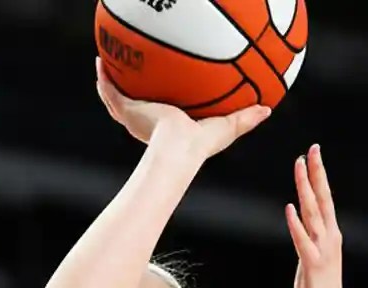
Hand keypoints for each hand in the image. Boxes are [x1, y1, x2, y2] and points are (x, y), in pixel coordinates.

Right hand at [95, 58, 270, 160]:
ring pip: (118, 97)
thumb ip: (245, 118)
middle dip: (135, 91)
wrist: (178, 147)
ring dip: (113, 81)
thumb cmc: (201, 144)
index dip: (163, 102)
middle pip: (138, 104)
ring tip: (108, 63)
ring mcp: (135, 116)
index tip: (167, 88)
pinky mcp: (127, 110)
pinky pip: (110, 91)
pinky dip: (103, 77)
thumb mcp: (227, 126)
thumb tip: (267, 109)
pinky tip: (100, 60)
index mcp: (170, 126)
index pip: (165, 112)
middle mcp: (149, 122)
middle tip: (135, 75)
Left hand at [286, 145, 345, 287]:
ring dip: (305, 189)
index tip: (313, 153)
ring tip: (299, 168)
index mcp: (330, 234)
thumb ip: (308, 237)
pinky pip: (302, 240)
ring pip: (313, 213)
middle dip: (316, 173)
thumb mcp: (313, 256)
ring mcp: (322, 249)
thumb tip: (300, 220)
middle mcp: (330, 237)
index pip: (324, 198)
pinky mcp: (313, 263)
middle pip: (322, 199)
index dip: (319, 174)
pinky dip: (296, 224)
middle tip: (311, 150)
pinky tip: (289, 209)